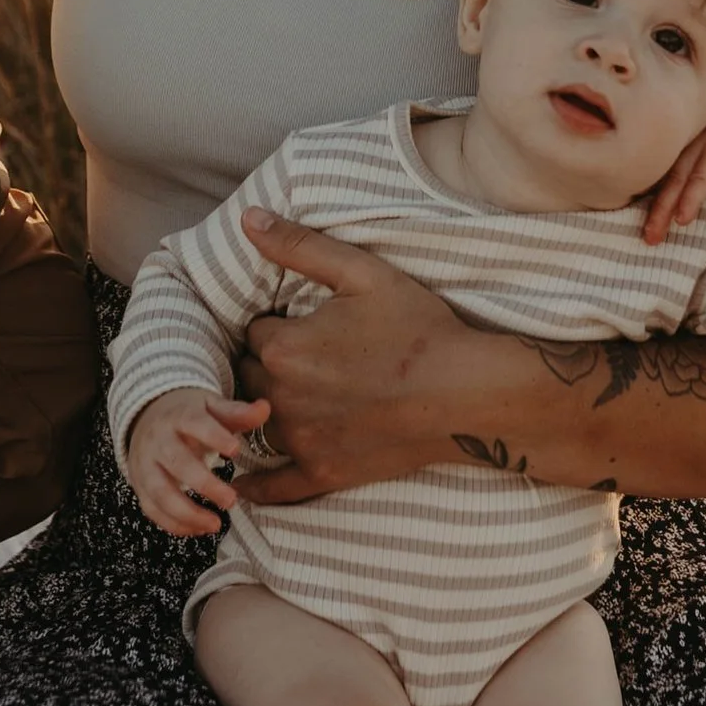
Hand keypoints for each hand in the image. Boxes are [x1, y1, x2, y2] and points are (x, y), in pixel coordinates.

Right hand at [125, 388, 260, 534]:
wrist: (146, 415)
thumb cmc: (188, 414)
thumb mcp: (211, 407)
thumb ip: (238, 412)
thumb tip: (265, 408)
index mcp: (179, 416)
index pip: (195, 423)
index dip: (214, 436)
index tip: (236, 450)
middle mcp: (158, 440)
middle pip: (177, 463)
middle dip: (204, 484)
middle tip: (231, 500)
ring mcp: (145, 464)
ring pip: (160, 492)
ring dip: (187, 513)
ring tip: (216, 524)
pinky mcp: (140, 485)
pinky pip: (151, 509)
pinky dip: (173, 524)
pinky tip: (198, 529)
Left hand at [229, 216, 489, 501]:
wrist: (463, 392)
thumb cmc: (417, 328)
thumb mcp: (361, 273)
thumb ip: (299, 245)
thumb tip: (247, 218)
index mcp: (284, 347)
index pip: (253, 332)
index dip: (276, 325)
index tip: (302, 325)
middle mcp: (281, 397)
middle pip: (247, 376)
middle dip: (266, 365)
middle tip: (303, 359)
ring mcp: (301, 441)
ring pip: (256, 423)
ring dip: (265, 410)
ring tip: (292, 398)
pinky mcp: (322, 473)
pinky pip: (273, 487)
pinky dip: (256, 485)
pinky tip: (242, 484)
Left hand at [642, 98, 705, 239]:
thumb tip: (690, 210)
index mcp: (692, 144)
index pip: (666, 172)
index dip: (653, 197)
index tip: (645, 223)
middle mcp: (694, 141)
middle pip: (666, 178)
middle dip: (655, 209)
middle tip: (646, 237)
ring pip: (677, 180)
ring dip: (664, 209)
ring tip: (655, 234)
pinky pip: (701, 179)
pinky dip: (690, 199)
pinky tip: (682, 218)